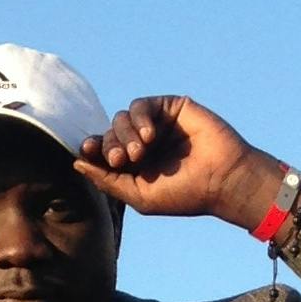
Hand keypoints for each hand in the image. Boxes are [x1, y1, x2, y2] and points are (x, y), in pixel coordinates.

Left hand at [76, 96, 289, 231]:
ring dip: (125, 133)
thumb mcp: (139, 196)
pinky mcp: (170, 108)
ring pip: (122, 117)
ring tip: (141, 151)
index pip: (103, 152)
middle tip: (124, 159)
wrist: (224, 179)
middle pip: (110, 134)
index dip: (92, 148)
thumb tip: (76, 163)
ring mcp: (157, 125)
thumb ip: (107, 181)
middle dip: (110, 145)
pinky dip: (140, 118)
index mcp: (135, 167)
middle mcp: (144, 144)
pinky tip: (151, 136)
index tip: (87, 150)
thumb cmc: (186, 193)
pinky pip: (141, 105)